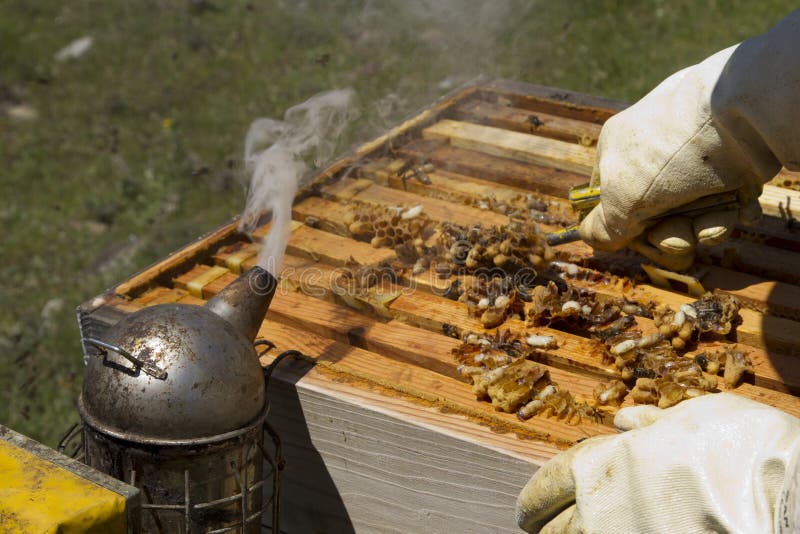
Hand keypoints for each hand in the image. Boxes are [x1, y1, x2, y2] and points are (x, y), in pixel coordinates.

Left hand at [516, 394, 799, 532]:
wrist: (790, 498)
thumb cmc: (743, 448)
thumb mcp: (693, 417)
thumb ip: (652, 422)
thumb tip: (624, 420)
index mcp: (603, 463)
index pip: (547, 485)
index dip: (535, 499)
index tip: (529, 509)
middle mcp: (603, 508)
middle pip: (552, 527)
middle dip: (544, 529)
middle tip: (541, 531)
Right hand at [578, 44, 775, 270]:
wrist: (740, 115)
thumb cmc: (667, 155)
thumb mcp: (621, 199)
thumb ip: (603, 228)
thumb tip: (591, 238)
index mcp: (617, 149)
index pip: (608, 198)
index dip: (622, 227)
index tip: (637, 241)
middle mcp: (655, 151)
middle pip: (655, 212)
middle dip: (670, 234)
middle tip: (681, 240)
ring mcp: (694, 156)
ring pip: (693, 210)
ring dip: (702, 228)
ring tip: (715, 226)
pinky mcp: (734, 161)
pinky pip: (727, 199)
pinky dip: (732, 212)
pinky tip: (738, 213)